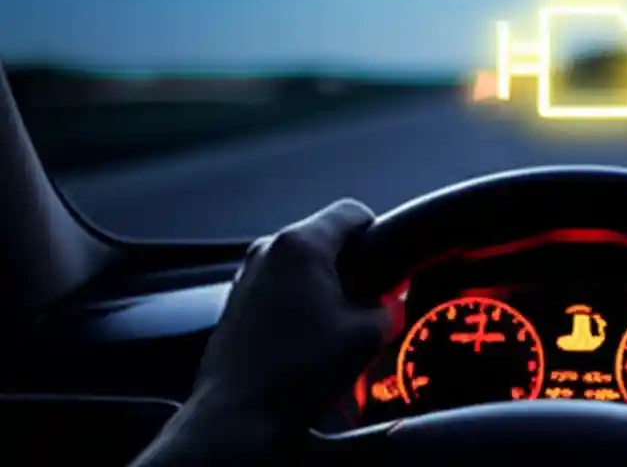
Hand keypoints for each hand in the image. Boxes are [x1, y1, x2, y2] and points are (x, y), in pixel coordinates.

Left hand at [132, 200, 396, 464]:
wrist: (239, 416)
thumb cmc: (298, 372)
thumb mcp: (367, 336)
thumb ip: (388, 307)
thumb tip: (389, 303)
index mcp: (301, 245)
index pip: (352, 212)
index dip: (379, 234)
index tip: (388, 264)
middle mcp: (268, 250)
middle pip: (325, 239)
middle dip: (351, 267)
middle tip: (368, 303)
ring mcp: (246, 275)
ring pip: (301, 265)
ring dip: (323, 287)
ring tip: (336, 328)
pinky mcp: (235, 302)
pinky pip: (279, 287)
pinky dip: (298, 304)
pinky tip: (308, 341)